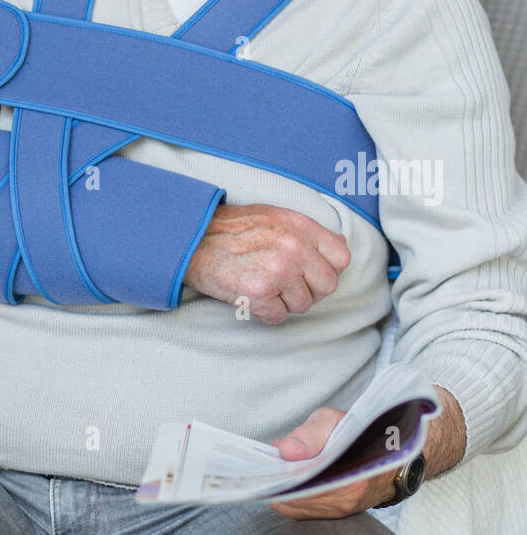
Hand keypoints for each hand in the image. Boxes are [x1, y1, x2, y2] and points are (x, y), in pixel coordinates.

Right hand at [183, 203, 350, 322]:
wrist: (193, 238)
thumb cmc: (233, 229)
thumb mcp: (276, 217)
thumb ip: (309, 232)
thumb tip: (340, 244)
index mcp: (300, 225)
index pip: (342, 258)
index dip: (327, 269)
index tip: (309, 271)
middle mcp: (293, 246)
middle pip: (327, 286)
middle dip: (308, 290)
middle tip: (282, 281)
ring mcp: (277, 270)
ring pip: (303, 305)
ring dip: (284, 301)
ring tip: (261, 283)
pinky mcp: (258, 292)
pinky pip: (278, 316)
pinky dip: (265, 311)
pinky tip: (250, 294)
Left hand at [268, 407, 398, 518]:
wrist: (386, 454)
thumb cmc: (358, 432)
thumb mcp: (333, 421)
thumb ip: (308, 435)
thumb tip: (284, 451)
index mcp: (350, 477)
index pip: (305, 485)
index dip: (283, 475)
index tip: (272, 461)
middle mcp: (346, 500)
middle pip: (297, 499)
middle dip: (279, 482)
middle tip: (271, 464)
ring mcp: (340, 510)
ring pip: (297, 508)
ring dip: (283, 490)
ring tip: (277, 470)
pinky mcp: (334, 514)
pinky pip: (302, 512)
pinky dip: (290, 498)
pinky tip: (286, 482)